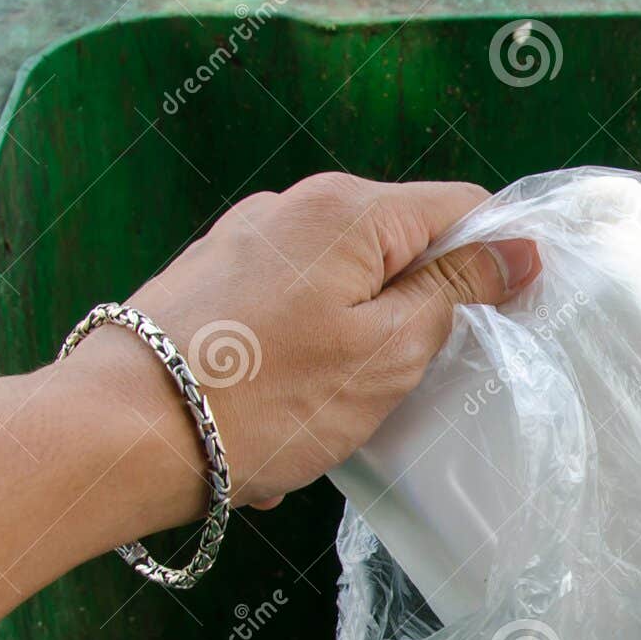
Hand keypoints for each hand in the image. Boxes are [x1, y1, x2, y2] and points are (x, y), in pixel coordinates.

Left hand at [64, 172, 537, 518]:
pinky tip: (287, 403)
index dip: (495, 260)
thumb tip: (519, 248)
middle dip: (419, 308)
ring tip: (338, 404)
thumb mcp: (388, 351)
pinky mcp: (210, 279)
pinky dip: (308, 349)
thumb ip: (457, 291)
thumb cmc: (267, 398)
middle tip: (413, 381)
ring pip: (344, 280)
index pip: (461, 207)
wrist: (121, 434)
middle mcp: (293, 205)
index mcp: (349, 210)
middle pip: (398, 243)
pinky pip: (292, 304)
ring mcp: (244, 239)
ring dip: (360, 337)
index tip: (503, 323)